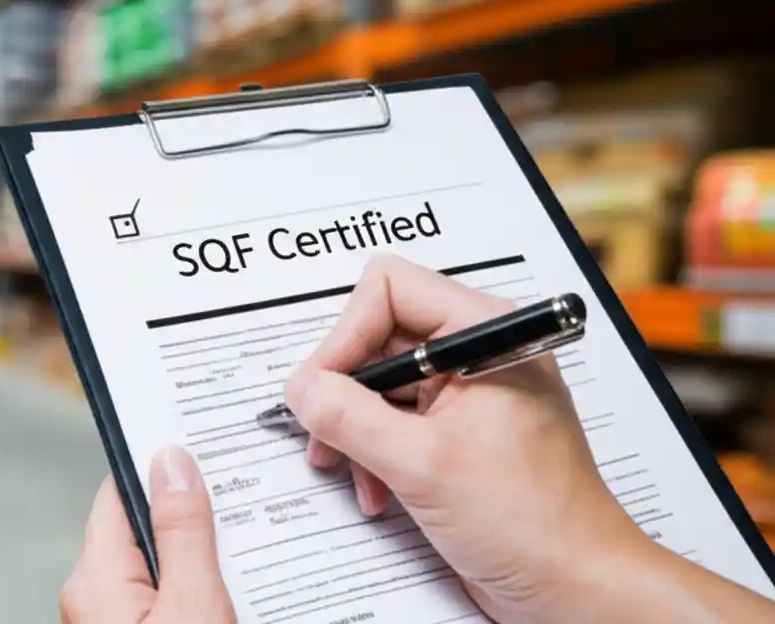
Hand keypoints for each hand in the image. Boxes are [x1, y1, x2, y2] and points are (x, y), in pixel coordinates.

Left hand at [60, 446, 235, 623]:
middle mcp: (94, 598)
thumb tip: (172, 464)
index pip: (121, 493)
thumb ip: (183, 534)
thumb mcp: (192, 606)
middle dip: (191, 514)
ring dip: (201, 557)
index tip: (203, 449)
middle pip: (143, 530)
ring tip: (250, 545)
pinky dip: (197, 590)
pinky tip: (234, 590)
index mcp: (96, 579)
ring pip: (160, 567)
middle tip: (243, 501)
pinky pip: (166, 599)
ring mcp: (114, 621)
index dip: (162, 467)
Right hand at [284, 254, 643, 621]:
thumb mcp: (422, 464)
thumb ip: (348, 417)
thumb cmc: (536, 522)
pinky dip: (374, 452)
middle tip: (324, 432)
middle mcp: (477, 352)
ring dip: (354, 430)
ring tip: (349, 469)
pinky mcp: (458, 432)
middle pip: (377, 337)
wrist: (575, 586)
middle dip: (345, 391)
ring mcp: (468, 393)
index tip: (322, 386)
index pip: (389, 290)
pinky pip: (395, 420)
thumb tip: (301, 387)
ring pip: (379, 383)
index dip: (346, 336)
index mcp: (485, 333)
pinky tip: (377, 489)